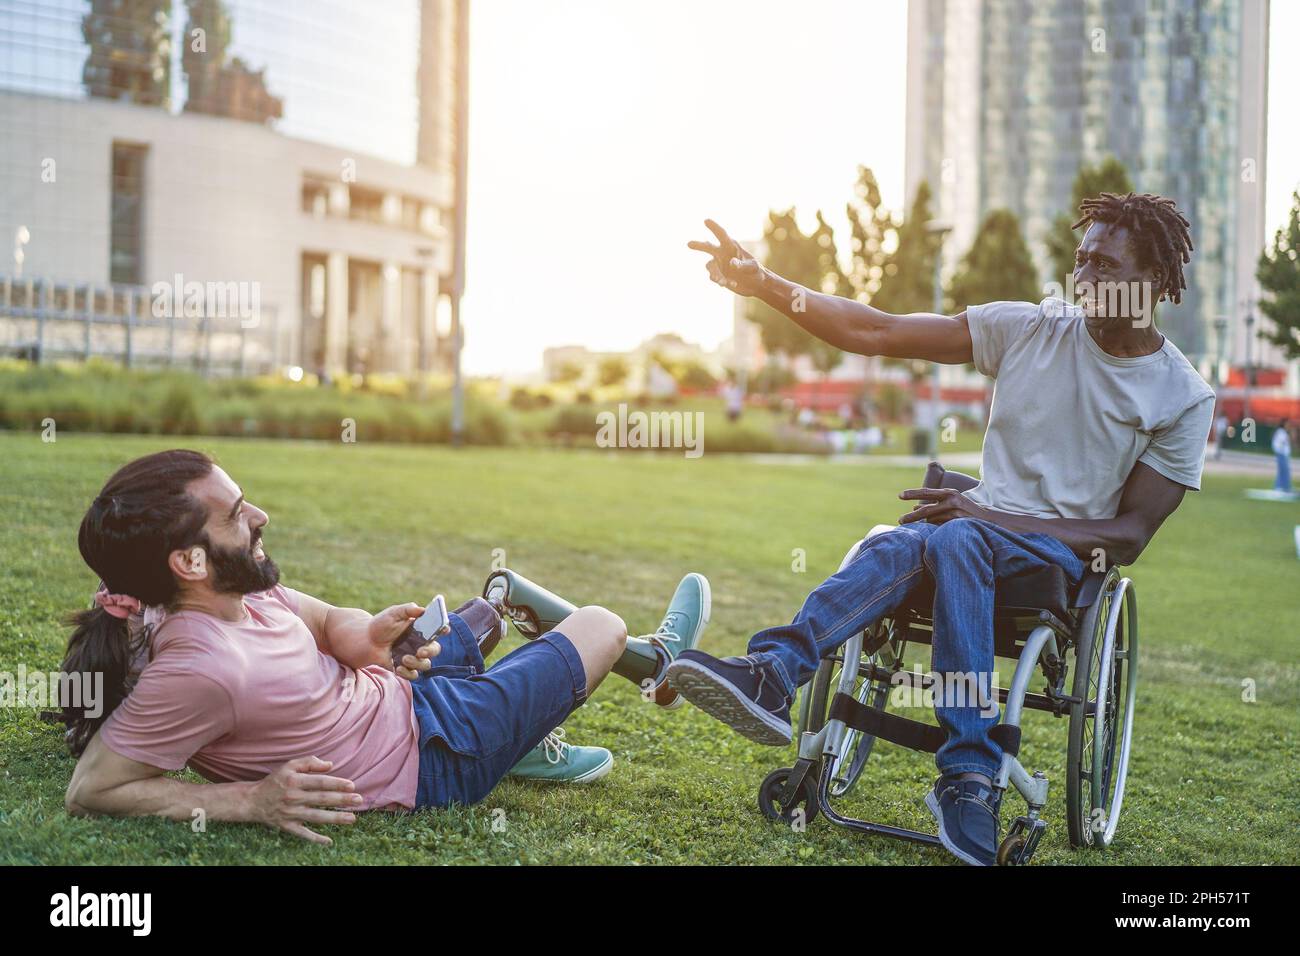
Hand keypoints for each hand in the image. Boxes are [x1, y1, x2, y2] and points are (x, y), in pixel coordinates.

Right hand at [247, 756, 362, 844]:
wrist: (253, 800)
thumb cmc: (275, 781)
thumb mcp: (289, 766)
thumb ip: (310, 763)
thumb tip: (330, 765)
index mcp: (294, 781)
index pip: (320, 782)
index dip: (337, 784)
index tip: (352, 786)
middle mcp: (293, 797)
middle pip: (321, 799)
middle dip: (342, 800)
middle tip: (359, 800)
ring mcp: (290, 814)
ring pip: (316, 817)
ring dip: (335, 818)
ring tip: (352, 818)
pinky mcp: (286, 826)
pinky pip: (302, 834)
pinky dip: (315, 839)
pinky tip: (329, 841)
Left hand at [371, 601, 448, 678]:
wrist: (365, 640)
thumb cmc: (381, 624)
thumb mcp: (394, 613)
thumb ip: (408, 609)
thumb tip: (422, 610)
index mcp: (421, 630)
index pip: (438, 630)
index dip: (444, 629)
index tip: (443, 629)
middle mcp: (420, 644)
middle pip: (435, 650)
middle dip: (430, 651)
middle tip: (420, 651)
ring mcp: (413, 657)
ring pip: (425, 664)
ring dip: (417, 663)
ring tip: (404, 658)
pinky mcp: (404, 668)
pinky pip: (413, 675)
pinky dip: (407, 673)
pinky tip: (398, 667)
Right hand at [688, 219, 766, 296]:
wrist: (755, 285)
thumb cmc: (757, 272)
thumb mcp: (753, 268)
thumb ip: (743, 265)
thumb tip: (731, 263)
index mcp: (732, 246)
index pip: (722, 235)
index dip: (714, 227)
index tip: (706, 220)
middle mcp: (723, 253)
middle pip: (708, 247)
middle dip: (699, 245)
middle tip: (689, 244)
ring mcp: (719, 264)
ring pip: (709, 266)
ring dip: (716, 274)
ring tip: (723, 282)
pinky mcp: (718, 275)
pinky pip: (713, 277)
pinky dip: (720, 281)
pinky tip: (732, 284)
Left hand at [898, 487, 989, 525]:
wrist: (987, 519)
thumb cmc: (964, 510)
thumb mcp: (949, 503)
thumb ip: (933, 504)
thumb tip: (914, 508)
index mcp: (948, 492)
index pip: (927, 492)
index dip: (912, 493)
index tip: (900, 495)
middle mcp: (951, 499)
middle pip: (926, 509)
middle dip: (912, 516)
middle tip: (900, 521)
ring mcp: (955, 511)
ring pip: (932, 520)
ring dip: (925, 525)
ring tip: (919, 528)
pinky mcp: (958, 522)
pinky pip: (940, 527)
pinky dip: (934, 529)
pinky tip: (932, 531)